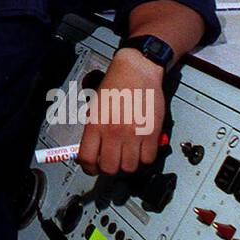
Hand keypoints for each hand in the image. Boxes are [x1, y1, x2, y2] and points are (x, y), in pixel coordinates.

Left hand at [76, 50, 164, 176]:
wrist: (137, 71)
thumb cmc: (115, 85)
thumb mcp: (95, 107)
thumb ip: (93, 130)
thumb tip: (92, 150)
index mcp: (96, 124)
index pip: (87, 159)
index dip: (89, 168)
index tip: (92, 167)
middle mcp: (113, 132)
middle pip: (109, 169)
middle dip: (109, 168)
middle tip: (111, 161)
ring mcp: (134, 134)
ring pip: (129, 168)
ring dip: (128, 164)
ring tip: (127, 155)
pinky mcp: (152, 134)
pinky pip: (148, 159)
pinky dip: (144, 158)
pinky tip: (141, 149)